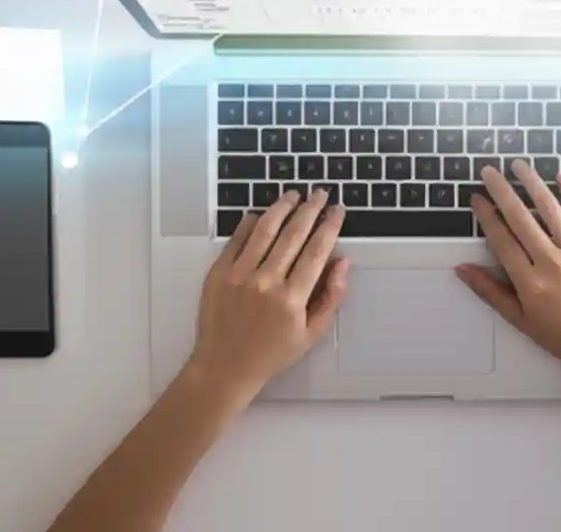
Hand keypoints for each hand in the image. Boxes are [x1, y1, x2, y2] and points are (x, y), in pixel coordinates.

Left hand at [188, 189, 348, 397]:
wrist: (224, 366)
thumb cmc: (270, 354)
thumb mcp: (311, 334)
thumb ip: (331, 297)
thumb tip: (342, 263)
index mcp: (292, 298)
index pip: (317, 250)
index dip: (330, 226)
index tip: (337, 211)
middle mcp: (266, 282)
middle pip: (294, 234)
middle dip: (310, 209)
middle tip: (320, 194)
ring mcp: (239, 275)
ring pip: (265, 230)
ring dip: (282, 208)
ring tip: (293, 195)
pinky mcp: (218, 273)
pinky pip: (237, 239)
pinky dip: (250, 223)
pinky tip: (261, 213)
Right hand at [456, 161, 560, 384]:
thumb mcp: (520, 319)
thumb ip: (490, 291)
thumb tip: (463, 270)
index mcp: (530, 283)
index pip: (501, 239)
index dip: (486, 215)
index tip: (477, 199)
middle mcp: (552, 264)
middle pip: (520, 218)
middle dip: (501, 190)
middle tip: (489, 171)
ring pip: (550, 209)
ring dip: (532, 183)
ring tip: (519, 166)